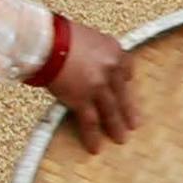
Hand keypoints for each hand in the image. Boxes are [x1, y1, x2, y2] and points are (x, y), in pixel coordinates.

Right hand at [41, 17, 141, 147]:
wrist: (48, 41)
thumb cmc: (59, 34)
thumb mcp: (84, 36)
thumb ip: (92, 52)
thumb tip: (84, 63)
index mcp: (114, 50)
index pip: (127, 67)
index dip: (126, 77)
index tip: (126, 83)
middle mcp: (111, 69)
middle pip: (122, 92)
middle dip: (128, 110)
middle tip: (134, 124)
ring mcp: (99, 86)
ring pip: (111, 111)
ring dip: (115, 127)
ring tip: (120, 139)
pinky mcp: (83, 100)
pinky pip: (90, 122)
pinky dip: (92, 136)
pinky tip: (95, 148)